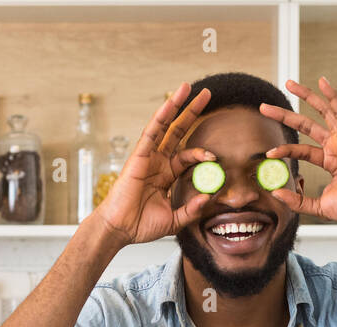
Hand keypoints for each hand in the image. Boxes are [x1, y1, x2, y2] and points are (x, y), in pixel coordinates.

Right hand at [92, 82, 216, 245]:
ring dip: (175, 106)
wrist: (121, 230)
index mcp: (166, 175)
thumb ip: (191, 209)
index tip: (214, 157)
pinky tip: (170, 103)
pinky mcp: (139, 156)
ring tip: (188, 87)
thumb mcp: (174, 220)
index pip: (187, 156)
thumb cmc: (141, 226)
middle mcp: (158, 162)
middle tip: (207, 94)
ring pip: (165, 126)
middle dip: (191, 113)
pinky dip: (161, 117)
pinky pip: (151, 132)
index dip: (201, 153)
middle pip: (178, 131)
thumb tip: (209, 197)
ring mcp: (148, 157)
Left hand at [259, 77, 336, 224]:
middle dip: (285, 115)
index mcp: (328, 160)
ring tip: (289, 82)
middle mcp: (334, 146)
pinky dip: (332, 96)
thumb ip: (297, 199)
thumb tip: (275, 193)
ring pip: (322, 111)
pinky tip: (322, 82)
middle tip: (264, 106)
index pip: (301, 149)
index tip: (268, 154)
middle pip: (306, 124)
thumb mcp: (317, 206)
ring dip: (306, 96)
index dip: (284, 150)